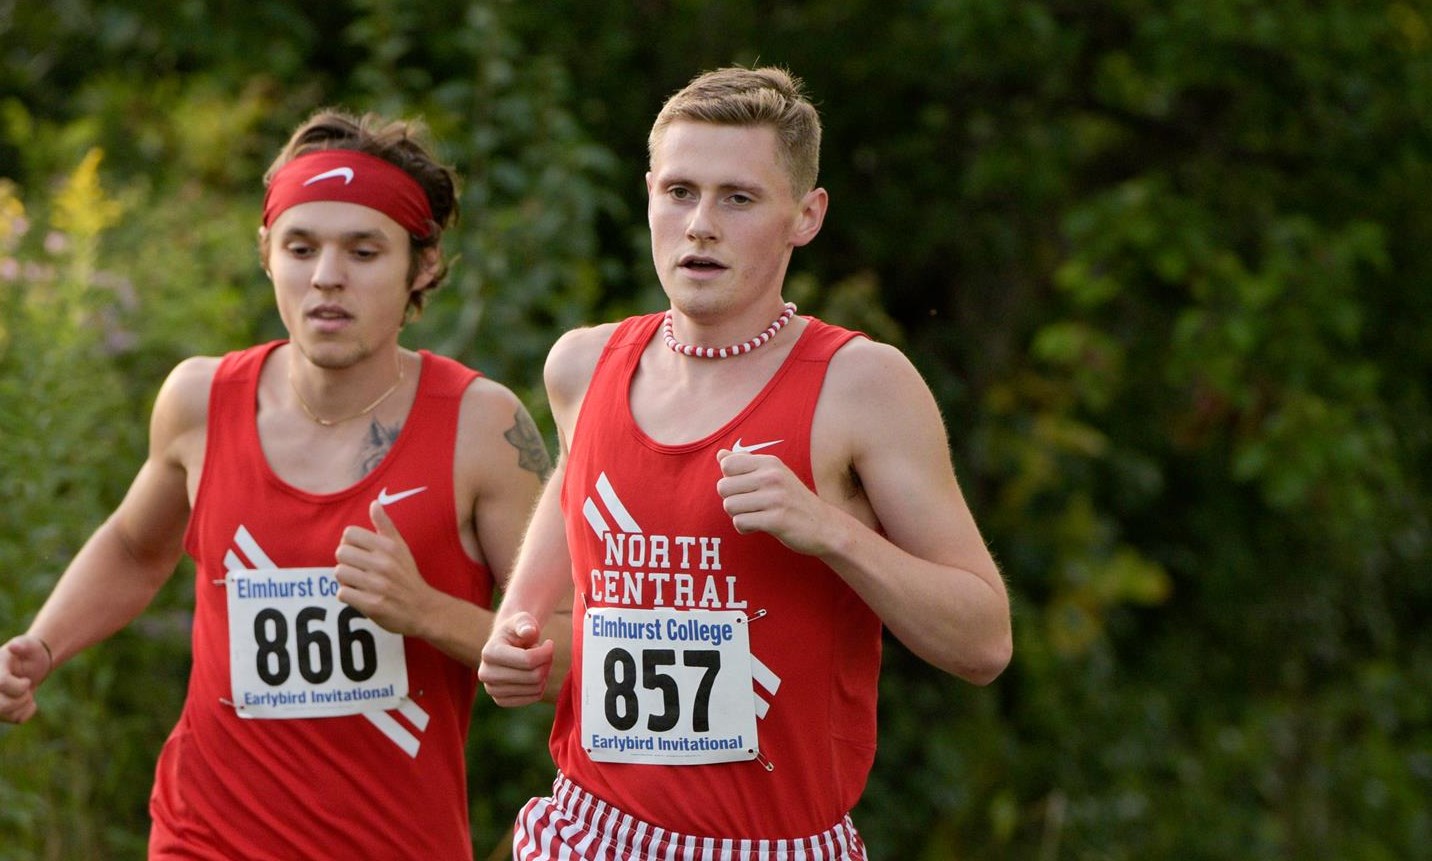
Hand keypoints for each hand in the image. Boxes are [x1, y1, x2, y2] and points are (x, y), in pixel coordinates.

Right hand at [0, 635, 51, 723]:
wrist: (32, 665)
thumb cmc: (30, 653)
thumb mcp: (30, 645)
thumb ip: (23, 645)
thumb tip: (14, 646)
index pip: (1, 684)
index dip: (19, 686)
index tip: (26, 681)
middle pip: (1, 705)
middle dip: (20, 699)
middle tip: (27, 690)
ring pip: (7, 714)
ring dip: (24, 704)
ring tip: (26, 693)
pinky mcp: (1, 712)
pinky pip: (17, 719)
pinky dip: (27, 710)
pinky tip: (26, 701)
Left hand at [333, 500, 435, 637]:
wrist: (423, 609)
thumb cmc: (407, 576)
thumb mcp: (401, 548)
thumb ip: (385, 526)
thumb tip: (374, 503)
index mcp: (389, 547)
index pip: (349, 533)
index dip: (349, 542)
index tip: (358, 551)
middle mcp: (384, 564)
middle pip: (341, 552)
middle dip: (345, 561)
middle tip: (357, 569)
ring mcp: (379, 585)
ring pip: (339, 572)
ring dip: (345, 579)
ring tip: (357, 582)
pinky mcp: (373, 605)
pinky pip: (342, 593)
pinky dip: (348, 595)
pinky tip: (359, 595)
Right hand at [478, 612, 554, 706]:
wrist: (508, 644)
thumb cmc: (517, 630)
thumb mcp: (522, 620)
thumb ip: (525, 623)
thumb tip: (528, 632)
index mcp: (489, 652)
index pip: (528, 660)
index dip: (546, 652)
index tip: (549, 643)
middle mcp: (485, 674)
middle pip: (533, 676)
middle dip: (546, 663)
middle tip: (546, 653)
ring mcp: (492, 690)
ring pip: (536, 688)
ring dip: (544, 673)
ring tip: (537, 662)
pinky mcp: (501, 701)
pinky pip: (533, 698)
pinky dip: (541, 685)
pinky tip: (534, 673)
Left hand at [715, 448, 831, 554]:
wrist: (824, 526)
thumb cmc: (793, 500)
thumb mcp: (774, 474)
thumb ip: (746, 464)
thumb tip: (720, 455)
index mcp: (770, 463)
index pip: (727, 464)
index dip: (730, 479)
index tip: (745, 488)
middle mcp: (772, 477)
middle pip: (723, 487)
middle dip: (731, 500)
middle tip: (749, 505)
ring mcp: (775, 498)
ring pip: (729, 506)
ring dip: (738, 515)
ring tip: (755, 515)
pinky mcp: (777, 520)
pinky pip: (740, 522)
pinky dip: (745, 528)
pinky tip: (759, 526)